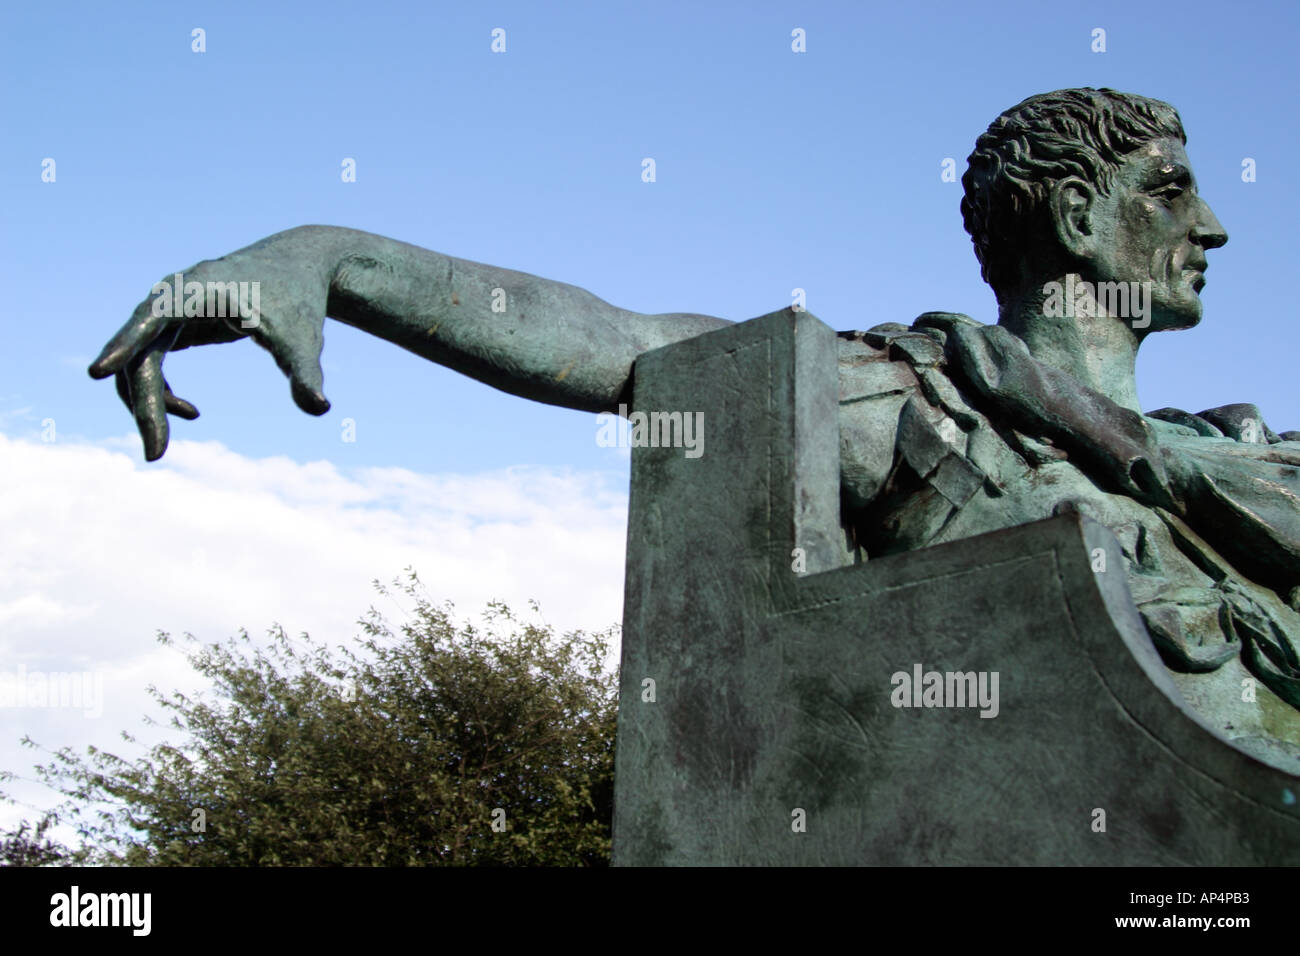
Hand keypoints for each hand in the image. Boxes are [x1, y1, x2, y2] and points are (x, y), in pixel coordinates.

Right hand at [89, 231, 334, 459]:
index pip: (152, 319)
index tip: (99, 372)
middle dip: (143, 404)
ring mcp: (168, 308)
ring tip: (169, 439)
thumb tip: (320, 408)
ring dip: (148, 402)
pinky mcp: (175, 322)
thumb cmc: (300, 300)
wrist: (298, 268)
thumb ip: (307, 372)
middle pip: (140, 351)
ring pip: (138, 359)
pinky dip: (160, 391)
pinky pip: (150, 359)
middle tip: (156, 454)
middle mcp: (173, 294)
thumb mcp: (303, 338)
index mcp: (199, 290)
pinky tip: (192, 412)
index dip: (125, 345)